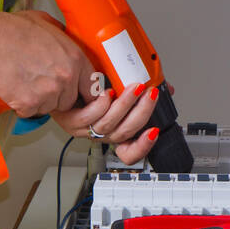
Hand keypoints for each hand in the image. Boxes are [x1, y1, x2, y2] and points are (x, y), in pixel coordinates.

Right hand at [0, 10, 96, 115]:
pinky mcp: (31, 103)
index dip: (81, 90)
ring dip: (39, 100)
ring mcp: (50, 92)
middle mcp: (66, 77)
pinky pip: (31, 112)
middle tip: (40, 80)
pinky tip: (16, 87)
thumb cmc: (13, 31)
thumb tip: (66, 37)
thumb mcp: (48, 24)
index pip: (91, 86)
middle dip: (57, 95)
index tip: (76, 92)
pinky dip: (22, 105)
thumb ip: (63, 35)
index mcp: (75, 58)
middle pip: (70, 100)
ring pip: (50, 108)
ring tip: (26, 80)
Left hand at [50, 81, 175, 165]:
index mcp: (114, 131)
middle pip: (125, 134)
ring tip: (134, 87)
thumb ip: (144, 91)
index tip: (154, 130)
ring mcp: (85, 128)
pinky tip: (108, 92)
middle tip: (151, 93)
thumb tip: (167, 89)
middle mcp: (101, 133)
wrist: (62, 76)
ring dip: (125, 104)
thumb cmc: (91, 83)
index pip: (130, 153)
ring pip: (108, 125)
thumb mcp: (123, 86)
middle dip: (142, 112)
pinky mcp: (70, 121)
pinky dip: (101, 105)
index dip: (144, 146)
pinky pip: (88, 118)